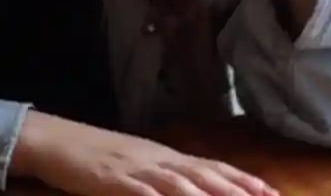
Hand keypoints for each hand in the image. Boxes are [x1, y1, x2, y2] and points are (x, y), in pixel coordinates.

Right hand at [11, 110, 278, 195]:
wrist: (60, 140)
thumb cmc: (101, 156)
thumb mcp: (140, 164)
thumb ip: (167, 176)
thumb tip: (197, 186)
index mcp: (167, 156)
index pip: (213, 167)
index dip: (242, 179)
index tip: (270, 192)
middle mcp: (159, 160)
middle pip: (204, 175)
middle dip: (237, 189)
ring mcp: (138, 170)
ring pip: (179, 185)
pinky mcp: (114, 181)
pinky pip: (140, 194)